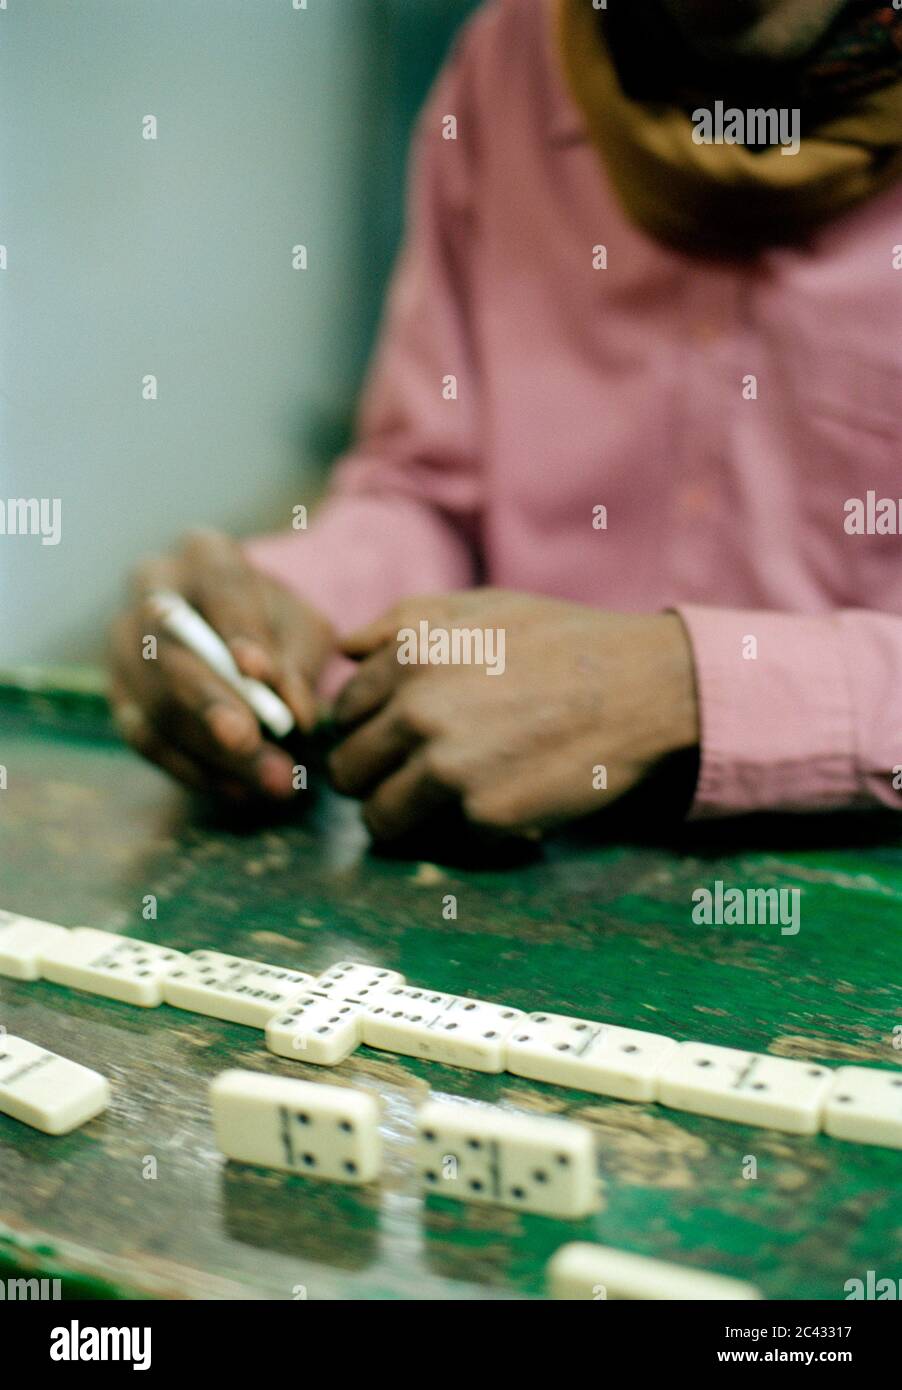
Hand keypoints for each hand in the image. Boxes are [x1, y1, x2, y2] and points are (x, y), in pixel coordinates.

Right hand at [109, 529, 334, 799]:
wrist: (237, 635)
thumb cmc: (276, 626)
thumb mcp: (303, 630)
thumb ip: (300, 664)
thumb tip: (295, 718)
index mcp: (204, 554)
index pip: (219, 586)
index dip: (238, 630)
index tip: (261, 671)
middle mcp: (151, 590)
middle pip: (170, 649)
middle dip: (211, 701)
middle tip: (249, 741)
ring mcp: (123, 642)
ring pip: (155, 701)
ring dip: (210, 750)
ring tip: (270, 782)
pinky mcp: (118, 693)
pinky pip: (145, 737)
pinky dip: (192, 769)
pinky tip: (238, 790)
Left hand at [329, 591, 698, 839]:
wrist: (640, 687)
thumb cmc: (560, 641)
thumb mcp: (478, 606)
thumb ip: (401, 621)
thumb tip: (345, 650)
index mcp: (408, 656)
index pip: (343, 714)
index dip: (367, 729)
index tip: (393, 738)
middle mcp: (416, 711)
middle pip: (347, 771)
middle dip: (372, 777)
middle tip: (408, 777)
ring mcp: (446, 766)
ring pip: (379, 817)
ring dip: (399, 816)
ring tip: (435, 805)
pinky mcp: (482, 813)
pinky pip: (445, 834)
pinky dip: (463, 827)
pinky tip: (497, 799)